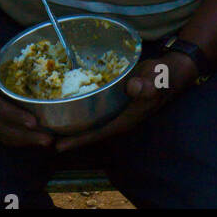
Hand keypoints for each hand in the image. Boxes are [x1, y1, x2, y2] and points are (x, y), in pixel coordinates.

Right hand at [0, 37, 53, 148]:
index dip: (14, 116)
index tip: (33, 122)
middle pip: (2, 128)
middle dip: (25, 135)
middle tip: (48, 139)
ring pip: (4, 136)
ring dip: (25, 140)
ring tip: (46, 140)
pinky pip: (5, 135)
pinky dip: (21, 139)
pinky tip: (36, 137)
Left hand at [54, 52, 198, 152]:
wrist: (172, 70)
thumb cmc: (164, 76)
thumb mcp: (159, 79)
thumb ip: (148, 85)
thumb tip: (134, 89)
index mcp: (126, 119)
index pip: (99, 133)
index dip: (78, 140)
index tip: (58, 146)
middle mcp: (119, 117)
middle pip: (91, 130)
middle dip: (70, 135)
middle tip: (43, 137)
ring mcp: (117, 108)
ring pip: (91, 119)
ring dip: (72, 122)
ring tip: (48, 122)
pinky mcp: (115, 98)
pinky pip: (94, 105)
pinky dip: (80, 106)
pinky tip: (64, 100)